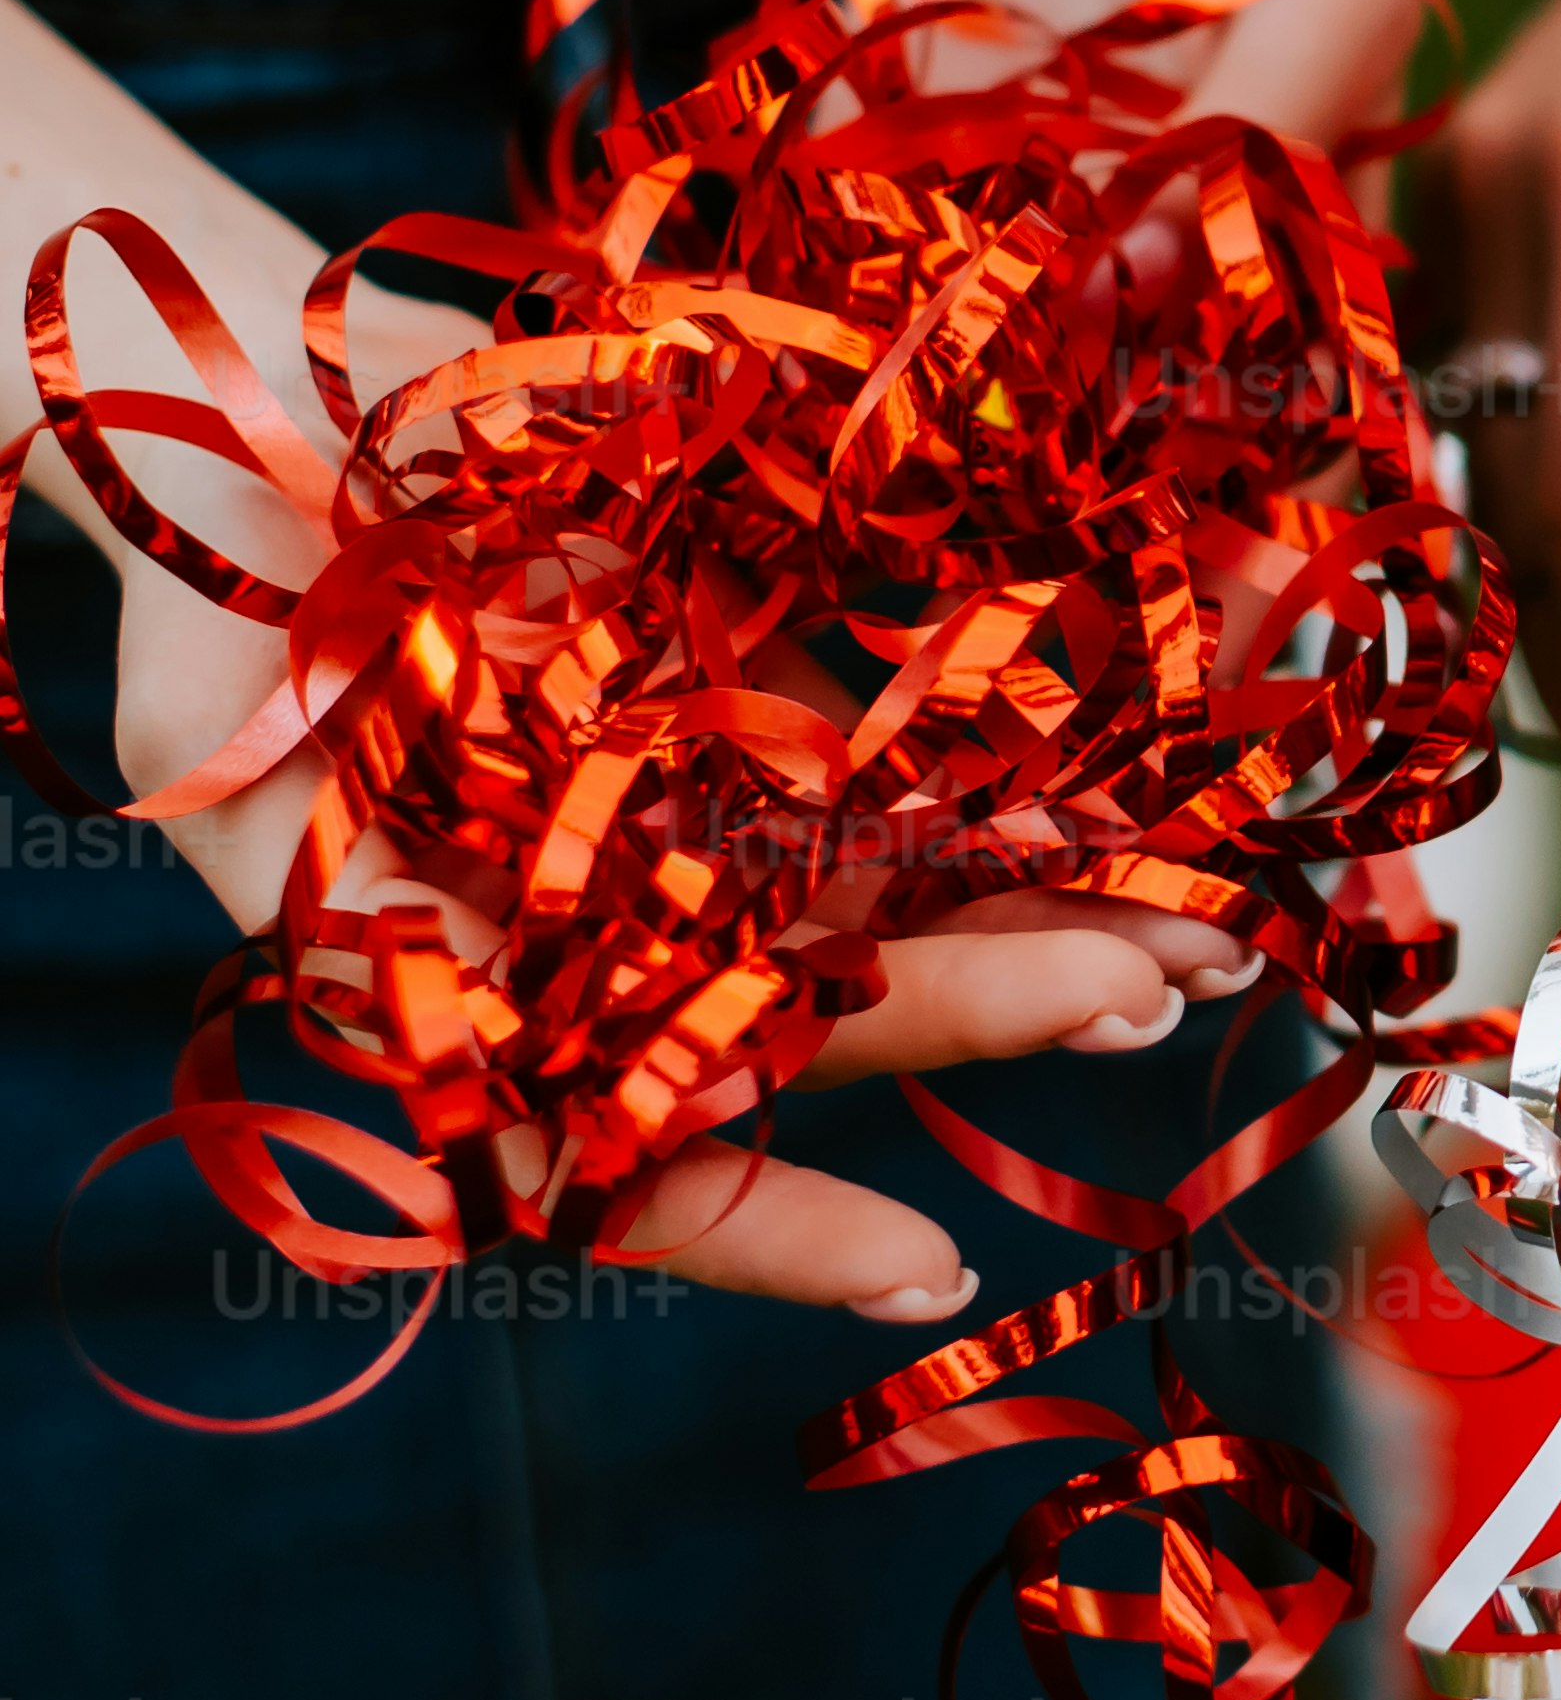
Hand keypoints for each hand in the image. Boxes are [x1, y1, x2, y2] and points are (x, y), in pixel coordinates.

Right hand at [84, 245, 1253, 1328]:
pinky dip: (1011, 789)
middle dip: (990, 1010)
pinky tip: (1131, 799)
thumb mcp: (238, 776)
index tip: (929, 1276)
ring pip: (894, 900)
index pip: (640, 1168)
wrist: (235, 423)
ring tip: (1219, 936)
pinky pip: (897, 764)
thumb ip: (369, 917)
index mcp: (480, 1010)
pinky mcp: (744, 697)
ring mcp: (686, 821)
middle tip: (1154, 993)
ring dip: (1050, 920)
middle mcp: (606, 941)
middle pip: (816, 1009)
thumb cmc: (202, 617)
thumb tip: (491, 1038)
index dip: (779, 1232)